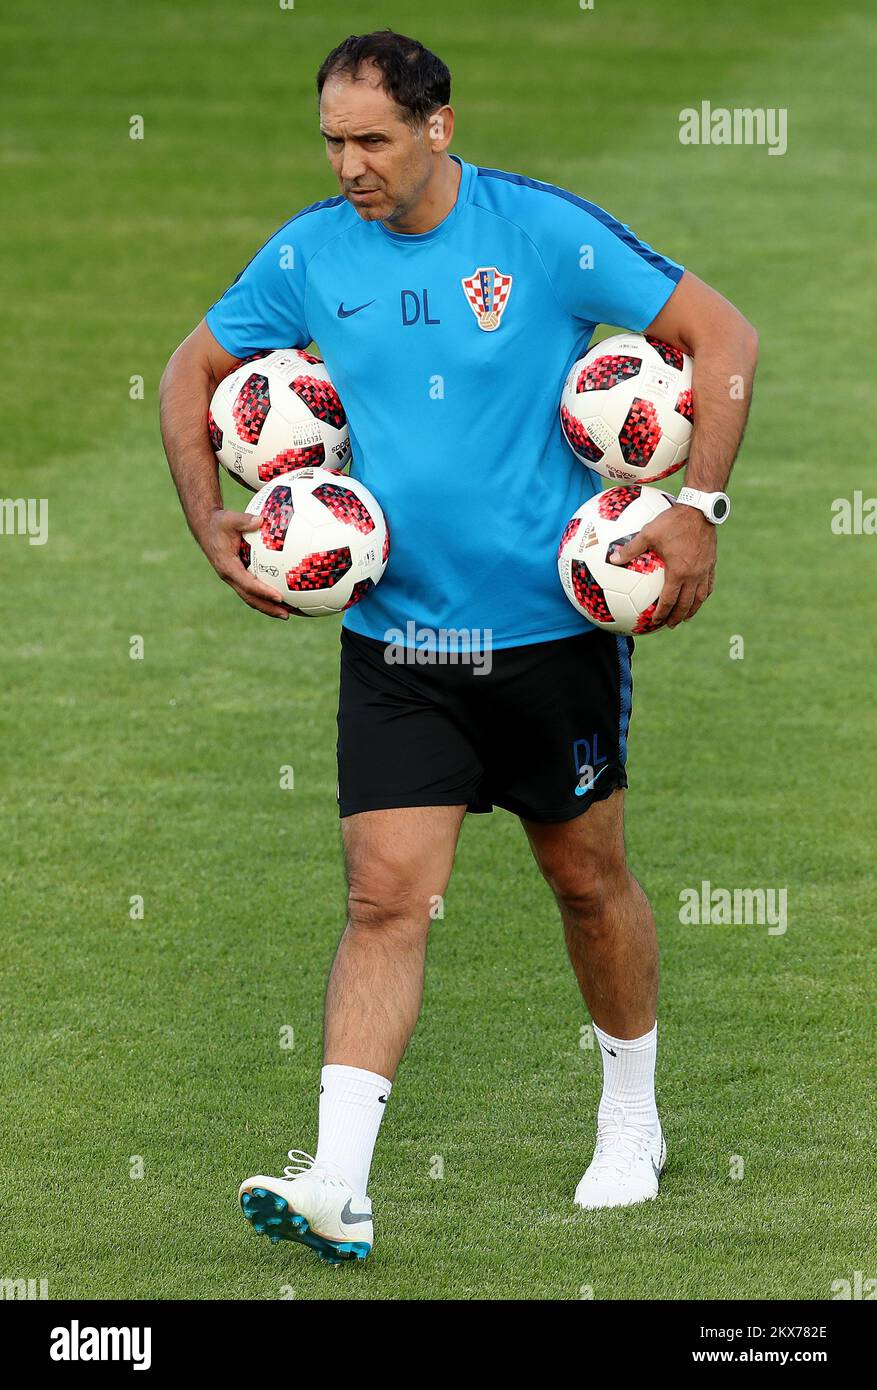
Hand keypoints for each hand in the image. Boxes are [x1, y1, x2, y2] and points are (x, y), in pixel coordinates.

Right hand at [203, 508, 289, 619]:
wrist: (206, 528)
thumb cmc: (219, 523)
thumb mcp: (229, 519)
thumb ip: (244, 520)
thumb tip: (262, 520)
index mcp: (228, 566)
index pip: (247, 584)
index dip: (263, 592)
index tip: (279, 597)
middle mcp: (230, 576)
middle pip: (250, 598)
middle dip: (268, 608)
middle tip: (286, 615)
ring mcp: (233, 578)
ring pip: (251, 597)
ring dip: (268, 607)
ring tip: (287, 613)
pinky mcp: (237, 576)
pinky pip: (252, 590)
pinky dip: (265, 596)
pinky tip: (281, 597)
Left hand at [609, 503, 716, 628]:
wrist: (700, 510)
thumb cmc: (672, 521)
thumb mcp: (648, 533)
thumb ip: (630, 548)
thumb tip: (612, 558)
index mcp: (678, 573)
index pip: (669, 601)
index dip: (662, 613)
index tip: (655, 622)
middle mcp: (693, 575)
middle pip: (686, 604)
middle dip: (677, 617)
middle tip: (671, 625)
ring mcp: (705, 570)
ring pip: (700, 597)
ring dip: (692, 609)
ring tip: (686, 617)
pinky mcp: (712, 563)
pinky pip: (709, 584)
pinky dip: (703, 594)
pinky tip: (699, 597)